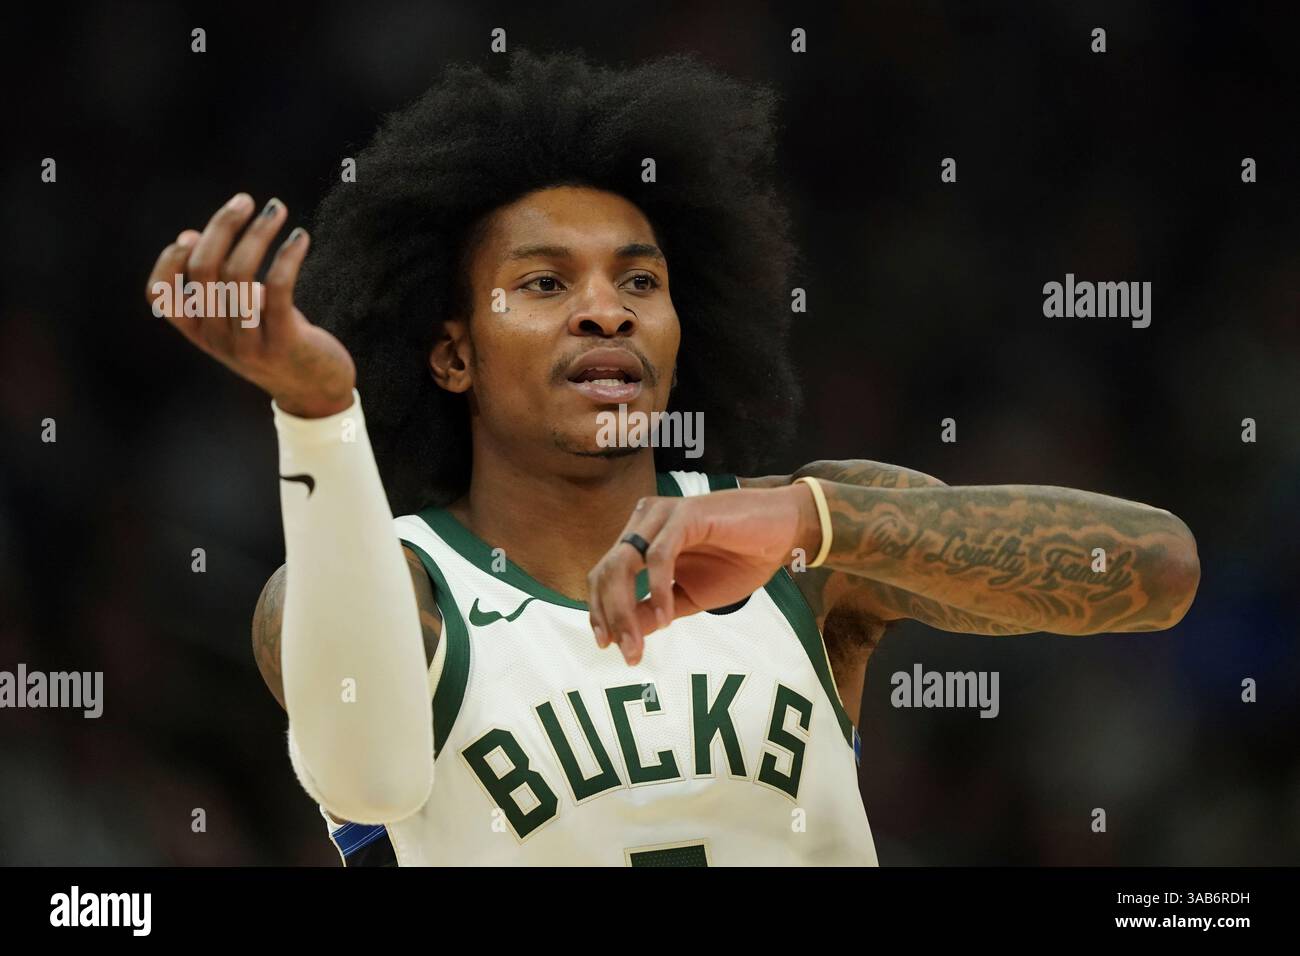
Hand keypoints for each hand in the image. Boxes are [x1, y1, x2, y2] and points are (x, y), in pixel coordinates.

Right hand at [145, 192, 355, 417]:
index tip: (192, 234)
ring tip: (277, 209)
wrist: (315, 390)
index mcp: (197, 332)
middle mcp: (216, 339)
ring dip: (259, 233)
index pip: (159, 294)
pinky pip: (279, 288)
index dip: (169, 260)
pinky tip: (301, 236)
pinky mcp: (284, 342)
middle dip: (222, 226)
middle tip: (245, 200)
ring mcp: (248, 343)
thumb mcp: (237, 316)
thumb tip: (189, 236)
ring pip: (241, 274)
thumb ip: (215, 284)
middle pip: (204, 269)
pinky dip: (288, 255)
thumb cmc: (274, 341)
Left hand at [586, 484, 821, 663]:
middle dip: (609, 616)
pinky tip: (668, 618)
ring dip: (625, 609)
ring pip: (623, 563)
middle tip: (625, 652)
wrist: (783, 534)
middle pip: (607, 571)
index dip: (600, 610)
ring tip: (637, 644)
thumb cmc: (740, 560)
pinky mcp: (685, 514)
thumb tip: (624, 635)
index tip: (607, 645)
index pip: (604, 574)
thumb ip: (656, 610)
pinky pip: (659, 555)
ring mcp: (663, 515)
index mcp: (642, 539)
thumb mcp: (691, 596)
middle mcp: (645, 523)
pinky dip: (658, 590)